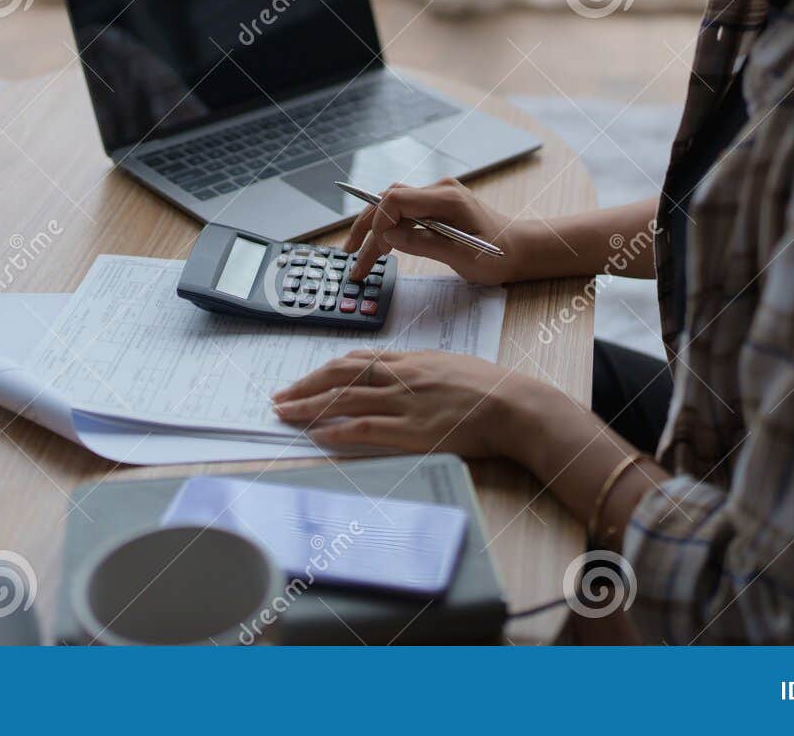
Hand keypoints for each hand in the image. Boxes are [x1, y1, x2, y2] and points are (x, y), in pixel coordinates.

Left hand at [271, 349, 547, 455]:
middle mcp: (402, 376)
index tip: (304, 379)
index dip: (324, 370)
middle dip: (305, 385)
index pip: (357, 360)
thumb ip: (419, 369)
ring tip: (284, 414)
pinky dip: (338, 429)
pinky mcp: (412, 429)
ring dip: (309, 406)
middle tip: (279, 396)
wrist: (514, 405)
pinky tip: (318, 433)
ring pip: (345, 398)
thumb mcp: (449, 365)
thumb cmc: (489, 388)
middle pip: (341, 375)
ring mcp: (405, 402)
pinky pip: (365, 427)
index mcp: (411, 360)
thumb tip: (394, 374)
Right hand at [344, 178, 528, 284]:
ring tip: (356, 256)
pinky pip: (403, 213)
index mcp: (448, 198)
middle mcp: (439, 191)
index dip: (379, 220)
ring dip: (372, 229)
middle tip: (350, 256)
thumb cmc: (498, 255)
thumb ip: (425, 244)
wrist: (518, 248)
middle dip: (366, 227)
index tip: (375, 248)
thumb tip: (389, 236)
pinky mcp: (434, 207)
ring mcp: (436, 197)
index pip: (398, 198)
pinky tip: (377, 247)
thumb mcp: (464, 256)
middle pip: (388, 200)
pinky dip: (387, 230)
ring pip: (391, 206)